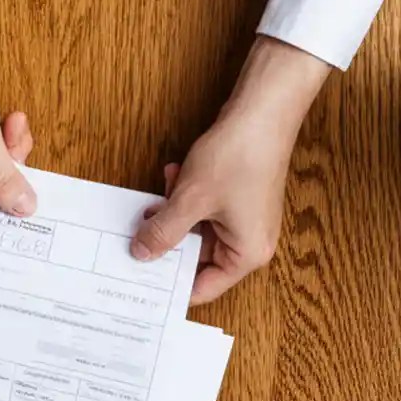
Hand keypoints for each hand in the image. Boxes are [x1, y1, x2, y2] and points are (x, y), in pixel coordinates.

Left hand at [130, 37, 330, 303]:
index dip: (170, 284)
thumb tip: (141, 254)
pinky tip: (175, 175)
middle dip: (167, 240)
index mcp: (246, 255)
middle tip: (137, 231)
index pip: (202, 287)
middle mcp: (249, 243)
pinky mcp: (239, 199)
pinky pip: (204, 210)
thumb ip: (163, 232)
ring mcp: (245, 220)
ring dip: (173, 213)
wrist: (263, 112)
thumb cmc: (238, 157)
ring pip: (196, 230)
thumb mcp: (190, 200)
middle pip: (197, 257)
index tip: (139, 280)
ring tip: (159, 194)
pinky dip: (186, 197)